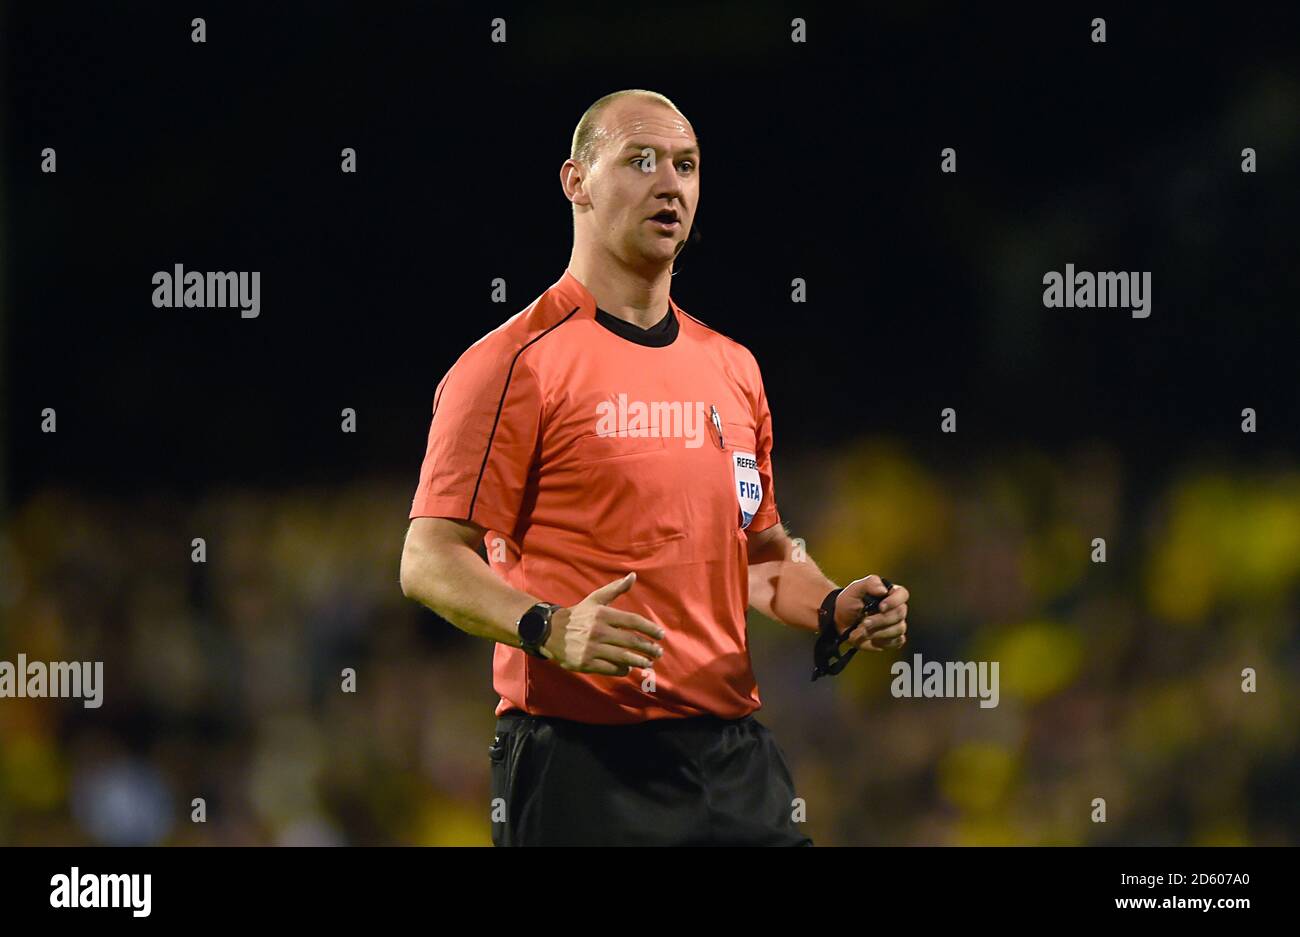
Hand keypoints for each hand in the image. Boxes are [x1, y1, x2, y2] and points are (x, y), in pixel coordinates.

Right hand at [543, 572, 665, 675]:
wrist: (550, 632)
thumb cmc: (578, 616)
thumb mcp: (594, 599)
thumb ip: (615, 589)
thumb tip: (633, 575)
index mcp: (603, 614)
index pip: (633, 621)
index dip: (649, 628)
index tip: (661, 635)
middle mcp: (598, 631)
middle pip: (631, 640)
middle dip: (648, 647)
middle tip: (659, 652)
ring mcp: (592, 648)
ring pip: (623, 657)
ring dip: (639, 661)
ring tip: (649, 662)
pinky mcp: (586, 663)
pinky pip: (611, 668)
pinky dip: (623, 669)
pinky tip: (628, 668)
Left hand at [835, 575, 909, 650]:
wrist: (840, 620)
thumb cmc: (849, 602)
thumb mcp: (856, 588)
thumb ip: (870, 583)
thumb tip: (883, 590)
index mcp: (890, 593)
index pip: (902, 594)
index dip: (894, 601)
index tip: (881, 607)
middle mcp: (896, 608)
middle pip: (899, 614)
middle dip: (881, 620)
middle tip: (864, 622)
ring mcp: (896, 624)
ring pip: (898, 629)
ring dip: (879, 632)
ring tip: (863, 631)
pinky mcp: (892, 639)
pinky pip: (896, 642)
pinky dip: (883, 641)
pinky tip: (871, 638)